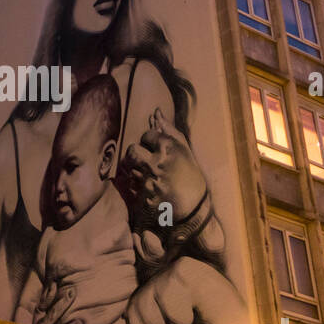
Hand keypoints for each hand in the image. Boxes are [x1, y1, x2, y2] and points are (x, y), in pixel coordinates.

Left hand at [121, 108, 207, 223]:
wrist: (194, 210)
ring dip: (135, 169)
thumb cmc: (191, 177)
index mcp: (169, 148)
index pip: (146, 135)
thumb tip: (157, 112)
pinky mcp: (141, 198)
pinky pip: (130, 185)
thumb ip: (169, 131)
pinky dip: (136, 185)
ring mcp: (147, 181)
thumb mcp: (185, 151)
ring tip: (150, 175)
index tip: (157, 149)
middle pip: (132, 150)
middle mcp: (156, 163)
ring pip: (129, 168)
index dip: (150, 141)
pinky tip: (148, 188)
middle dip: (137, 154)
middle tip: (146, 160)